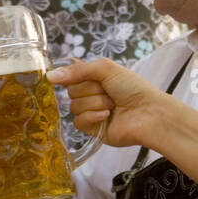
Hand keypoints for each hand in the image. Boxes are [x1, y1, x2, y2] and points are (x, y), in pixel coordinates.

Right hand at [46, 58, 167, 149]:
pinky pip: (78, 121)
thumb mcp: (105, 69)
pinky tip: (107, 115)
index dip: (74, 75)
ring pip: (74, 106)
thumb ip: (77, 70)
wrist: (148, 113)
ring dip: (95, 103)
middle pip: (71, 91)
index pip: (70, 75)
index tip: (80, 75)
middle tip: (109, 92)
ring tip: (113, 105)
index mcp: (94, 79)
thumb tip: (49, 76)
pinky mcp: (92, 129)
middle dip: (91, 90)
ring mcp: (91, 112)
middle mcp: (90, 95)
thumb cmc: (133, 88)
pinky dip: (93, 116)